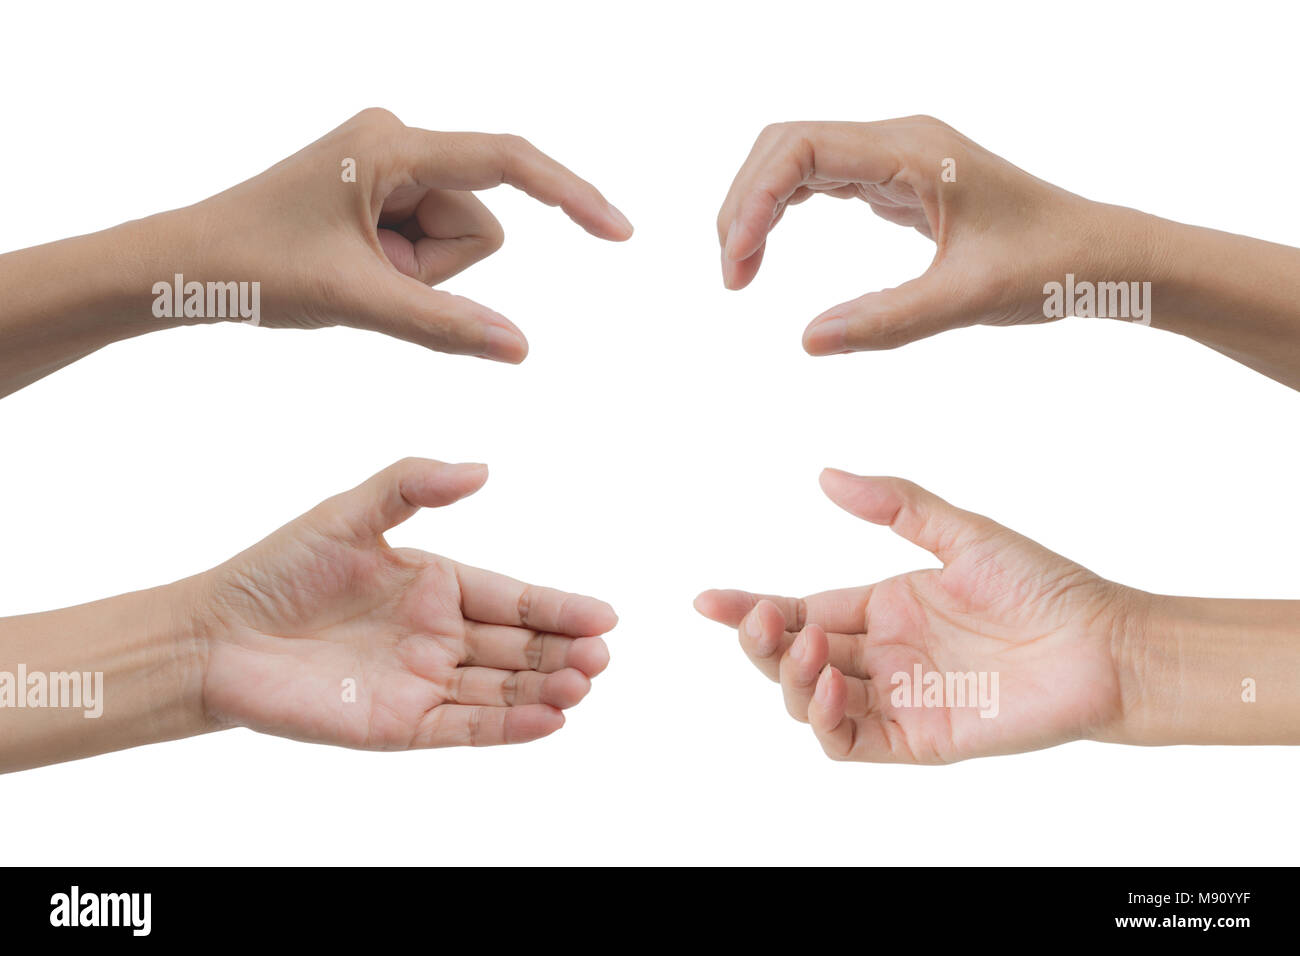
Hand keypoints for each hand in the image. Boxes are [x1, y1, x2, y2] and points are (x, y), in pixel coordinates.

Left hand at [185, 108, 632, 361]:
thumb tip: (521, 348)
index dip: (572, 195)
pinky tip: (354, 267)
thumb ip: (446, 325)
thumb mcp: (359, 301)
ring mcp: (389, 164)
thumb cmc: (253, 268)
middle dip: (439, 269)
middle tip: (370, 279)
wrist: (184, 264)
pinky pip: (429, 241)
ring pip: (458, 240)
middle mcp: (396, 141)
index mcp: (391, 147)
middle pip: (480, 223)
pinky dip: (404, 270)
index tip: (619, 230)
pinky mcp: (382, 188)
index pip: (509, 164)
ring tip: (356, 274)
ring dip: (418, 273)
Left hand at [194, 458, 615, 748]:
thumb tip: (483, 468)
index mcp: (436, 585)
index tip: (606, 615)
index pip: (514, 599)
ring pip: (501, 690)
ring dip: (546, 689)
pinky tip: (549, 720)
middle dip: (563, 652)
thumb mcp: (348, 513)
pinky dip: (509, 727)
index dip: (560, 607)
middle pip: (519, 648)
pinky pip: (465, 728)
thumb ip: (413, 485)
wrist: (214, 637)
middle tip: (602, 656)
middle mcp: (439, 636)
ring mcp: (422, 684)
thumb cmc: (277, 570)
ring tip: (583, 684)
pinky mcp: (400, 727)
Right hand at [695, 469, 1142, 762]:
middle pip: (792, 657)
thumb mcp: (962, 532)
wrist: (1105, 645)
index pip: (799, 609)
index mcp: (882, 608)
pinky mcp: (918, 740)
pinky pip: (849, 741)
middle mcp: (880, 655)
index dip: (749, 608)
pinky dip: (825, 721)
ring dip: (791, 677)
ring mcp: (896, 699)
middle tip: (765, 618)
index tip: (705, 599)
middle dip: (763, 642)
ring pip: (809, 702)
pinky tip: (831, 686)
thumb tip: (825, 474)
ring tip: (809, 647)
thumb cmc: (1043, 586)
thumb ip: (893, 505)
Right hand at [716, 117, 1151, 353]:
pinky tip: (773, 250)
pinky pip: (822, 179)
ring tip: (742, 269)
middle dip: (744, 203)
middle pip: (784, 144)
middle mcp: (898, 141)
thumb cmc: (1052, 265)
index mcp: (914, 151)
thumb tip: (807, 341)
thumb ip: (886, 321)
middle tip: (733, 276)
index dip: (754, 201)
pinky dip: (785, 211)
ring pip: (797, 160)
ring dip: (759, 207)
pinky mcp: (898, 181)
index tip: (740, 266)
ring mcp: (897, 157)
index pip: (800, 149)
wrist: (1102, 253)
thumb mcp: (967, 300)